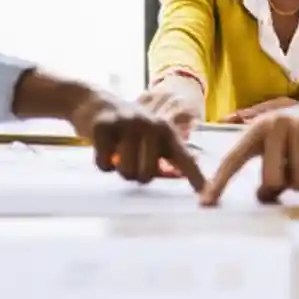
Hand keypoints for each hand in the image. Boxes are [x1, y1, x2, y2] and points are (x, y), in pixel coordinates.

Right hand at [70, 91, 206, 190]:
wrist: (93, 101)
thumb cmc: (126, 129)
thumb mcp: (150, 139)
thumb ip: (165, 160)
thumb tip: (180, 178)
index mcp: (166, 131)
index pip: (184, 158)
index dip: (195, 177)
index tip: (205, 196)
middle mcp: (150, 125)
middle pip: (147, 174)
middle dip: (136, 175)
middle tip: (129, 160)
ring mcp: (127, 123)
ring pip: (125, 171)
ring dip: (118, 169)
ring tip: (117, 153)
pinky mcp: (104, 126)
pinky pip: (104, 164)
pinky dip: (102, 163)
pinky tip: (102, 148)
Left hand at [200, 94, 298, 205]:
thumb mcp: (285, 152)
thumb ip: (271, 173)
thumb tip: (262, 197)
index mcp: (259, 129)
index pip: (234, 159)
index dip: (219, 183)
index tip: (205, 204)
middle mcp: (275, 124)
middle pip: (271, 180)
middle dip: (286, 185)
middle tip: (297, 173)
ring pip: (298, 182)